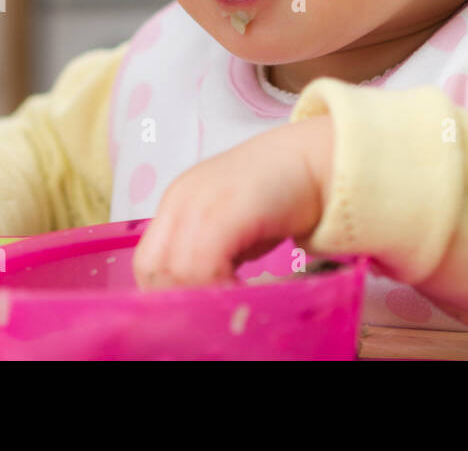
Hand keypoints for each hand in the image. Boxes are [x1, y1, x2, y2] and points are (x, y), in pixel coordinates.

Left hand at [132, 117, 334, 289]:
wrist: (318, 159)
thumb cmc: (283, 195)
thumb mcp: (236, 224)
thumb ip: (211, 253)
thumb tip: (204, 295)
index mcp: (178, 201)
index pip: (148, 261)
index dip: (166, 290)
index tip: (195, 306)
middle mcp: (181, 198)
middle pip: (152, 267)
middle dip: (179, 295)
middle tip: (212, 307)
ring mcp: (200, 202)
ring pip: (174, 271)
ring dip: (201, 295)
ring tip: (232, 300)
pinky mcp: (224, 212)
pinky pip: (202, 266)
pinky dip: (218, 287)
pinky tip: (243, 290)